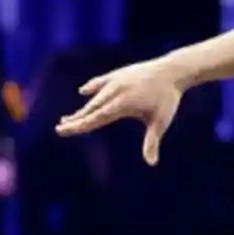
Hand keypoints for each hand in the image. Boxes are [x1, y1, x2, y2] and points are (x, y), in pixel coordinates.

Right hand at [55, 58, 187, 165]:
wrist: (172, 70)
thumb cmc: (168, 98)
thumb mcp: (160, 121)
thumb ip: (151, 142)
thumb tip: (152, 164)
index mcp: (122, 104)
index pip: (95, 118)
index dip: (78, 125)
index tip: (62, 130)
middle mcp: (114, 91)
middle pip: (91, 108)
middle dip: (76, 119)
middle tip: (61, 128)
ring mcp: (115, 81)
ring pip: (95, 97)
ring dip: (83, 108)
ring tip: (69, 117)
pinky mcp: (119, 74)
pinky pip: (101, 82)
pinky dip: (92, 87)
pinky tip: (84, 92)